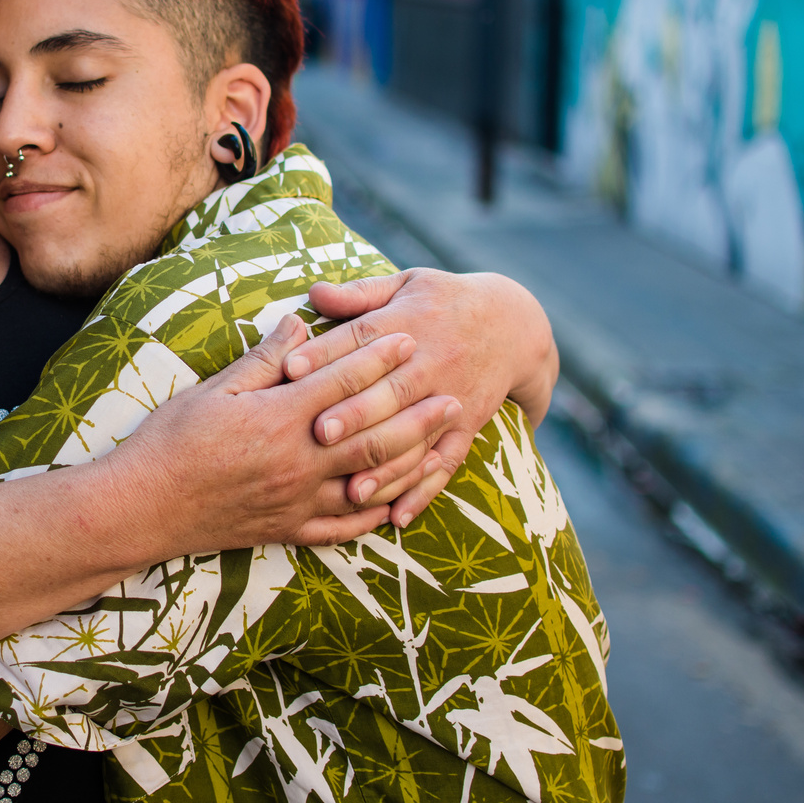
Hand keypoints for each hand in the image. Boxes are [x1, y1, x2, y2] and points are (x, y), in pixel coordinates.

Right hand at [118, 313, 460, 554]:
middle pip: (374, 434)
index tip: (408, 338)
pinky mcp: (289, 531)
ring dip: (411, 461)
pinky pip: (345, 527)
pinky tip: (397, 503)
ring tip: (441, 443)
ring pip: (371, 482)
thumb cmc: (170, 441)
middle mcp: (298, 463)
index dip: (378, 357)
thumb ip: (264, 359)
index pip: (343, 382)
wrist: (143, 507)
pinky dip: (377, 514)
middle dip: (418, 413)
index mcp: (279, 419)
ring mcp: (298, 502)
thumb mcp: (213, 390)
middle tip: (454, 396)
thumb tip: (300, 322)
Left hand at [294, 269, 557, 526]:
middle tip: (319, 432)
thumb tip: (313, 293)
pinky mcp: (467, 426)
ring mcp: (450, 397)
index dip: (326, 353)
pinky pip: (446, 462)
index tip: (291, 369)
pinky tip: (397, 517)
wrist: (512, 325)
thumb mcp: (404, 285)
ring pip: (416, 435)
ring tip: (352, 490)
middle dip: (356, 412)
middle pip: (390, 390)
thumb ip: (358, 294)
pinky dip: (423, 491)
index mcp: (407, 321)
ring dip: (386, 464)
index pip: (361, 338)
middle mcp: (430, 361)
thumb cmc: (441, 302)